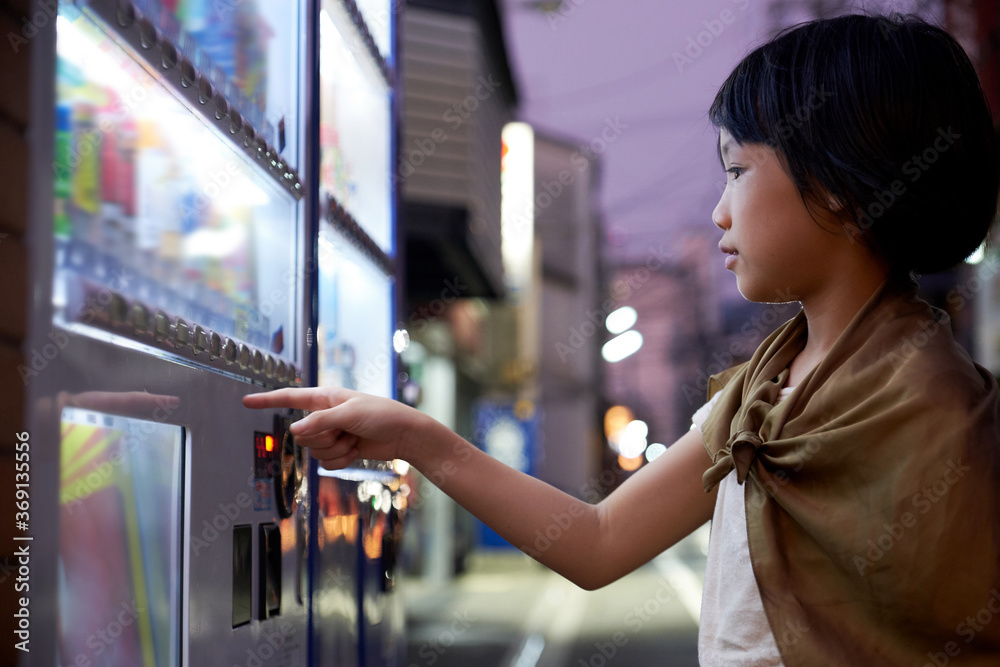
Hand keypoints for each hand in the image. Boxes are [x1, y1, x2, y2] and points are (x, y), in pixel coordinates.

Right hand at [242, 387, 429, 469]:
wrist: (404, 435)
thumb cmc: (382, 415)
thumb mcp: (350, 413)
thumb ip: (320, 421)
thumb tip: (294, 430)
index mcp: (325, 398)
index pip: (290, 397)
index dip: (267, 400)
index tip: (246, 401)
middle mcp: (325, 416)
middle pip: (301, 435)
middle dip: (322, 438)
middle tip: (345, 431)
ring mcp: (331, 434)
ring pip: (313, 451)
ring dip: (335, 449)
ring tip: (354, 439)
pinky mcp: (339, 450)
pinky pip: (326, 463)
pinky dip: (341, 460)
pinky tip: (356, 450)